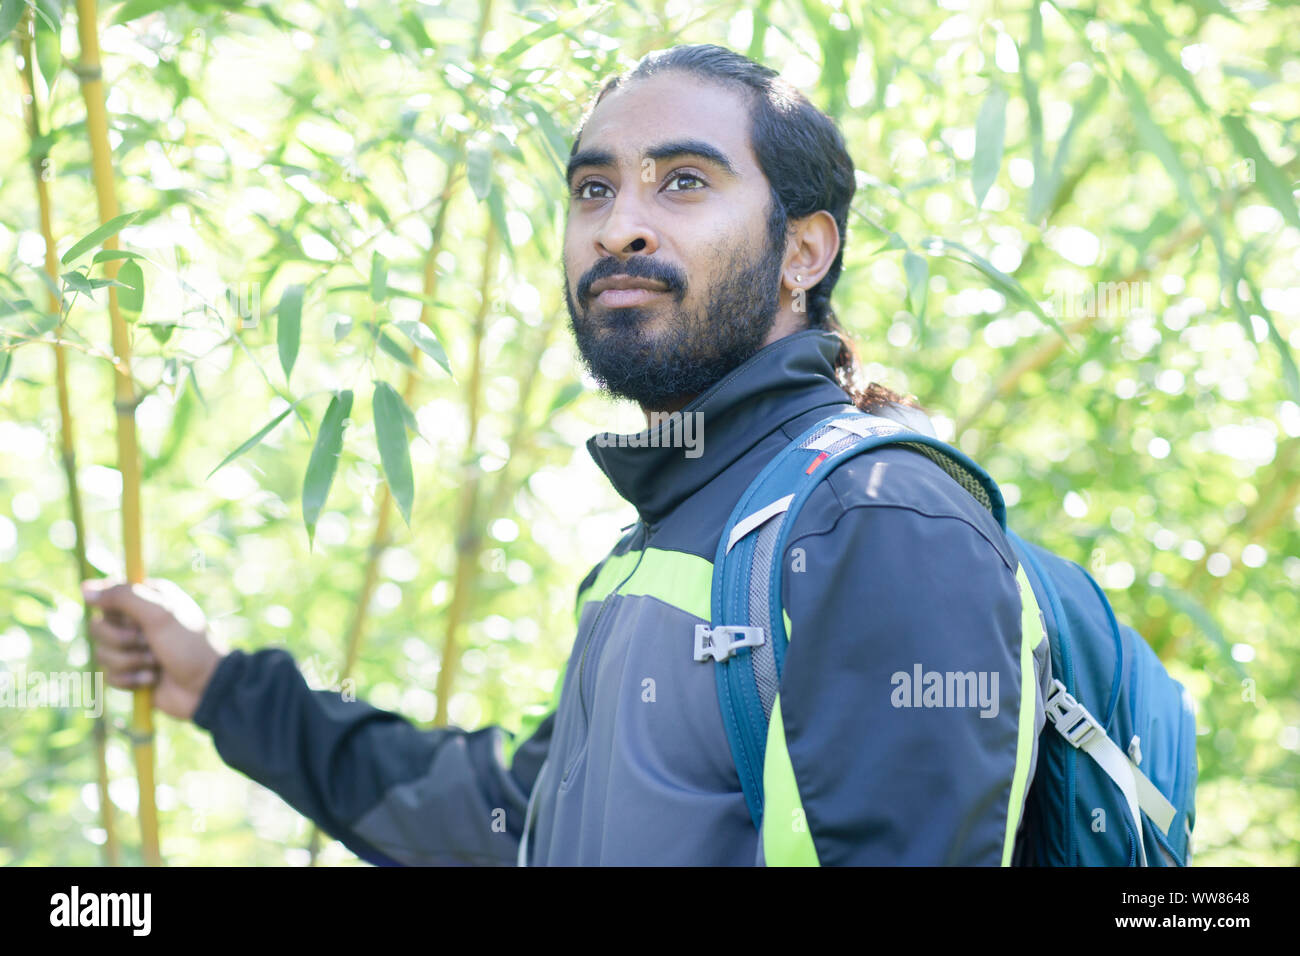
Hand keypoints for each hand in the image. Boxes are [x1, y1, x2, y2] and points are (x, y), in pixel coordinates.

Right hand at [81, 577, 224, 720]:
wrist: (205, 687)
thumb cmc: (188, 645)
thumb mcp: (160, 613)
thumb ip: (124, 596)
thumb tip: (85, 589)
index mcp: (148, 598)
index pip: (108, 594)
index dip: (110, 608)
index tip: (126, 618)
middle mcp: (138, 620)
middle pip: (98, 626)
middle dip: (121, 640)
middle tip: (148, 642)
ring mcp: (133, 648)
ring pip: (102, 653)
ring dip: (130, 661)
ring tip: (155, 663)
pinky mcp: (130, 672)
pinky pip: (109, 675)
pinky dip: (131, 679)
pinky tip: (153, 679)